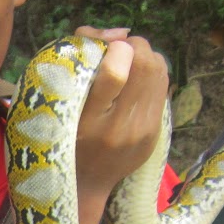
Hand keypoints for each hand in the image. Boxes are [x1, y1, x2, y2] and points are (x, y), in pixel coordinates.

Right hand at [71, 27, 170, 206]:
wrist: (81, 185)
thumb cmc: (63, 140)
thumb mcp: (62, 106)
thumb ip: (83, 68)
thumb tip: (118, 37)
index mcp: (97, 121)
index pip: (123, 69)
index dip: (117, 47)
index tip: (105, 46)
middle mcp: (126, 128)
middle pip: (149, 66)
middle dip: (136, 48)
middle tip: (118, 49)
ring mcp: (144, 132)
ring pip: (160, 75)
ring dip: (147, 59)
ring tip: (128, 62)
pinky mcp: (154, 135)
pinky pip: (161, 91)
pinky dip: (151, 77)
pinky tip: (135, 82)